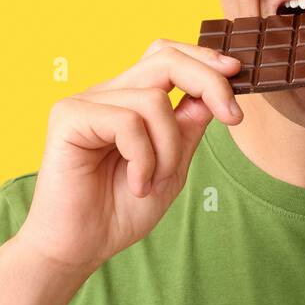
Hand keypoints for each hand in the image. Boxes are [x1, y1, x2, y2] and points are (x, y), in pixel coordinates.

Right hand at [13, 39, 244, 286]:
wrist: (79, 248)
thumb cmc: (120, 210)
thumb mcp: (172, 166)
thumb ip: (188, 128)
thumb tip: (215, 93)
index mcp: (129, 99)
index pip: (167, 56)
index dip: (203, 58)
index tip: (236, 74)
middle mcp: (107, 94)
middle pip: (165, 59)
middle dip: (208, 82)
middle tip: (232, 117)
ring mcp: (85, 102)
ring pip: (153, 100)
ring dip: (169, 147)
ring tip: (155, 181)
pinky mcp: (69, 118)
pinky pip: (127, 122)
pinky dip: (143, 158)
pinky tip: (136, 184)